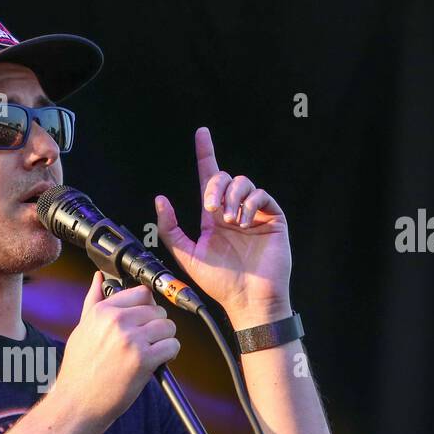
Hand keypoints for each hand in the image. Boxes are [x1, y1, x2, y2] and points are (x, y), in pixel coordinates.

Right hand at [47, 273, 178, 433]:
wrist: (77, 403)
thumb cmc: (78, 370)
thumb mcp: (82, 330)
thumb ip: (93, 301)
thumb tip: (98, 278)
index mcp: (102, 312)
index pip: (140, 293)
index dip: (147, 307)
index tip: (145, 319)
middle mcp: (117, 322)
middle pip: (157, 310)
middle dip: (157, 325)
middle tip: (148, 341)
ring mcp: (131, 340)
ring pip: (168, 326)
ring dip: (165, 339)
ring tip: (152, 351)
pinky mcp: (143, 360)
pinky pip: (172, 346)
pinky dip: (170, 354)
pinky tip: (157, 361)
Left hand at [154, 127, 292, 327]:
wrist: (246, 298)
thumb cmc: (219, 282)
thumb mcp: (187, 254)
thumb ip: (171, 228)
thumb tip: (160, 201)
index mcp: (214, 218)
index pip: (208, 179)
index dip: (206, 154)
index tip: (202, 134)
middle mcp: (233, 211)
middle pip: (224, 177)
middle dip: (214, 187)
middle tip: (210, 209)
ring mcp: (254, 214)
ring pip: (243, 182)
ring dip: (231, 197)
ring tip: (229, 220)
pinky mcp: (272, 218)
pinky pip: (261, 196)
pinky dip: (249, 204)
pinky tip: (243, 222)